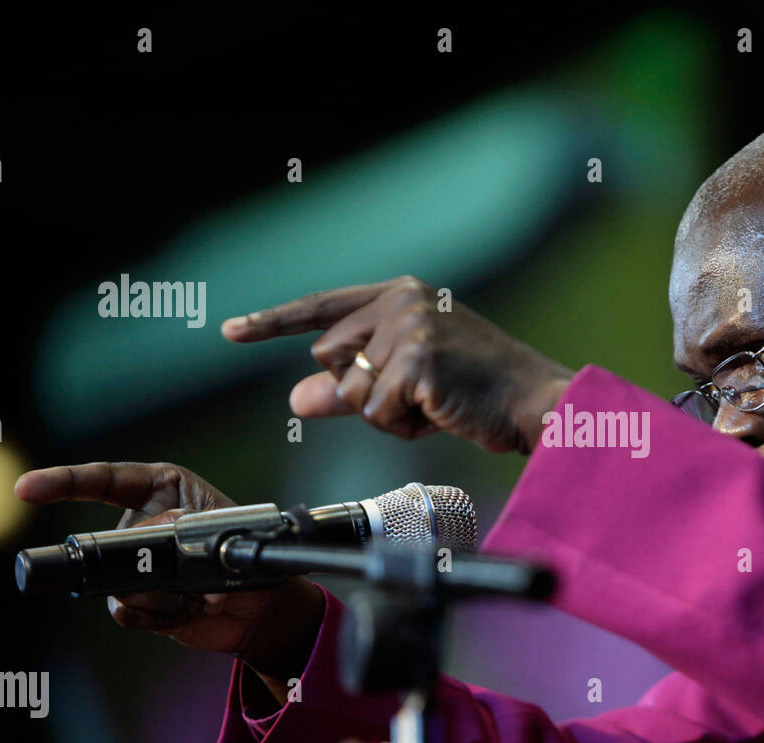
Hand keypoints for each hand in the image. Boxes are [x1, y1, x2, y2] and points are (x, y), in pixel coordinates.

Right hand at [13, 462, 322, 684]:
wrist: (262, 610)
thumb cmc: (251, 556)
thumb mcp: (227, 532)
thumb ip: (186, 532)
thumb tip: (149, 541)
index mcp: (163, 489)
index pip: (106, 479)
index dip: (64, 481)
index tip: (27, 489)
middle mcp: (142, 524)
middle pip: (106, 542)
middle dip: (137, 565)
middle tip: (173, 574)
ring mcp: (135, 564)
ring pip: (114, 582)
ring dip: (159, 594)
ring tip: (197, 593)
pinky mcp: (137, 599)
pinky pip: (125, 609)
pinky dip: (158, 615)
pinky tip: (187, 610)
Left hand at [221, 277, 573, 452]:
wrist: (533, 402)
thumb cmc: (479, 391)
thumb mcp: (408, 383)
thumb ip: (351, 386)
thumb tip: (296, 399)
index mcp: (400, 294)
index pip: (323, 308)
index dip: (272, 322)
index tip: (229, 331)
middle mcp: (401, 302)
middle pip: (332, 358)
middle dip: (363, 392)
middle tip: (419, 397)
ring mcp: (409, 330)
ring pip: (353, 393)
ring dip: (387, 415)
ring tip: (436, 406)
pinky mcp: (417, 363)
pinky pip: (376, 413)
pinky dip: (404, 427)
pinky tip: (440, 415)